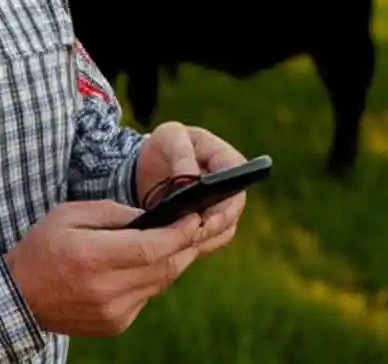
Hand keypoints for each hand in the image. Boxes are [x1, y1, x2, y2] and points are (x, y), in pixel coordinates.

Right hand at [4, 200, 201, 336]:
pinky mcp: (116, 324)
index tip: (195, 217)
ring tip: (171, 241)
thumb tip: (152, 216)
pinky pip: (146, 297)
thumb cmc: (42, 248)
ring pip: (160, 284)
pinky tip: (141, 266)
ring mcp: (113, 312)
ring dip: (171, 261)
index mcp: (93, 256)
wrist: (19, 296)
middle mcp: (106, 289)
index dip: (181, 233)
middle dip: (185, 245)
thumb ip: (113, 212)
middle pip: (165, 267)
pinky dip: (151, 279)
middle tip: (193, 226)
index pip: (153, 247)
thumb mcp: (69, 214)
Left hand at [135, 121, 247, 255]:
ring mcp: (221, 209)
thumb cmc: (165, 144)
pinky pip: (208, 241)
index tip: (205, 220)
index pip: (237, 185)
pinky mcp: (207, 225)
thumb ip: (181, 154)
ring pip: (221, 232)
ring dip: (203, 239)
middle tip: (190, 238)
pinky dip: (193, 245)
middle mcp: (230, 188)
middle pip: (231, 214)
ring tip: (179, 245)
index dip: (224, 206)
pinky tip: (175, 249)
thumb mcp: (170, 138)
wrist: (149, 164)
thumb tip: (189, 178)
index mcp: (226, 160)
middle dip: (212, 227)